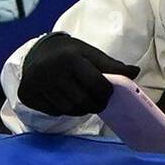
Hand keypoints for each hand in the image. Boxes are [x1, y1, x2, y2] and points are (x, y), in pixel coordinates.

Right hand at [18, 33, 139, 116]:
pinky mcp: (29, 95)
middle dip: (95, 105)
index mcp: (71, 58)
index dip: (107, 93)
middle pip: (82, 101)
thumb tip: (135, 72)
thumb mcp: (90, 54)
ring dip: (80, 109)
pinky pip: (54, 112)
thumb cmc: (70, 54)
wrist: (38, 52)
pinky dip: (63, 110)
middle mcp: (52, 71)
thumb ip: (112, 65)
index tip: (109, 94)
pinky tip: (66, 99)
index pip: (96, 84)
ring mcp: (38, 84)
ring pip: (68, 109)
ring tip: (83, 100)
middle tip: (99, 103)